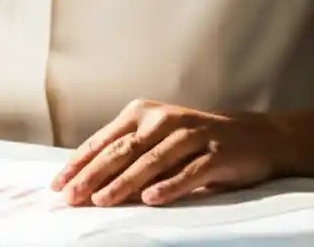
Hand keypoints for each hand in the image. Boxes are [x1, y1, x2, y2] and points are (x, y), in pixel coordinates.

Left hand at [51, 99, 284, 207]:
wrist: (254, 136)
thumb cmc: (196, 142)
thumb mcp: (157, 139)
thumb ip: (128, 154)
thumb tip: (87, 181)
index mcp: (143, 113)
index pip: (103, 141)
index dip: (79, 163)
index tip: (58, 184)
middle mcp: (163, 120)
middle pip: (121, 150)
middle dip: (92, 175)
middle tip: (72, 196)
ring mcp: (191, 135)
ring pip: (151, 161)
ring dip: (124, 183)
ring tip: (103, 200)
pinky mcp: (216, 154)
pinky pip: (188, 172)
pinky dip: (168, 186)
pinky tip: (150, 199)